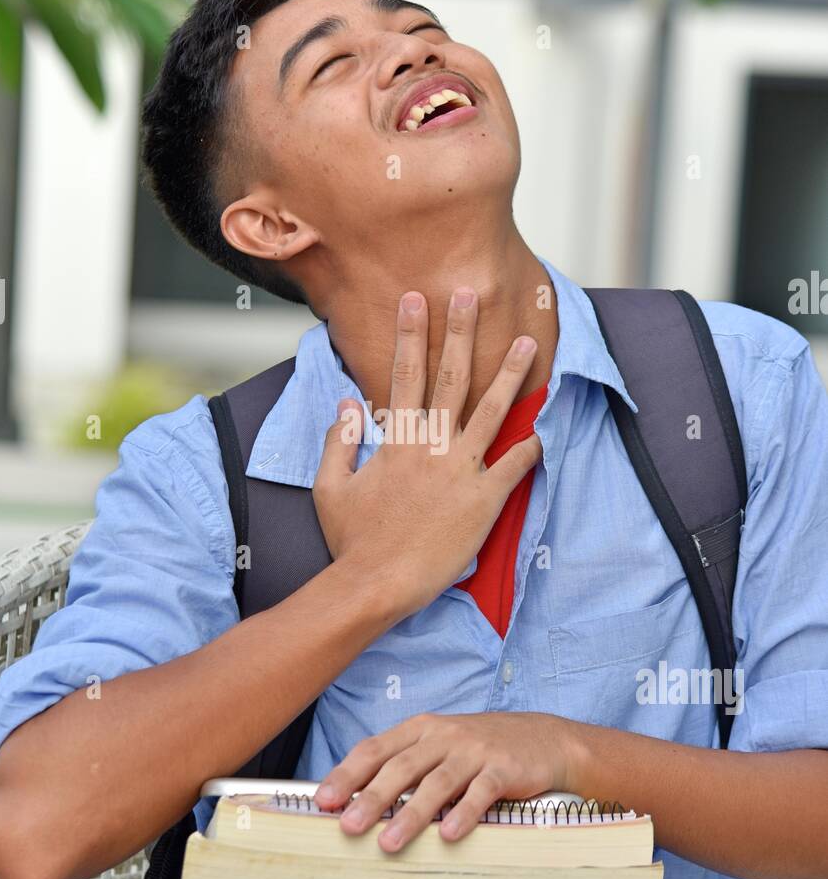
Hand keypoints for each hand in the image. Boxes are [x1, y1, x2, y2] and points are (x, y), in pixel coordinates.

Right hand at [313, 288, 541, 620]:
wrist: (375, 583)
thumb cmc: (351, 539)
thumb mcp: (330, 486)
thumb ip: (338, 441)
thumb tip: (347, 404)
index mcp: (396, 441)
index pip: (404, 374)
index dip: (410, 334)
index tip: (416, 299)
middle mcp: (432, 447)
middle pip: (451, 378)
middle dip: (460, 332)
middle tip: (471, 294)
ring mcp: (461, 472)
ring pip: (492, 412)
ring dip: (510, 374)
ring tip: (529, 342)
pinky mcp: (484, 502)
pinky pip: (514, 467)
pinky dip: (531, 447)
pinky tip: (548, 426)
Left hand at [313, 711, 583, 850]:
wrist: (544, 740)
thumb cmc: (480, 748)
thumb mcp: (439, 746)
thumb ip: (404, 765)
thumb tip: (356, 800)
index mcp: (420, 730)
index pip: (375, 749)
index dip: (348, 774)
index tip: (324, 801)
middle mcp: (443, 737)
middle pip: (401, 767)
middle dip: (371, 797)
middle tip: (348, 825)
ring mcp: (475, 751)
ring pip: (437, 783)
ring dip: (411, 814)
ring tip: (389, 843)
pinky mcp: (504, 769)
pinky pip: (481, 792)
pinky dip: (464, 813)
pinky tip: (449, 835)